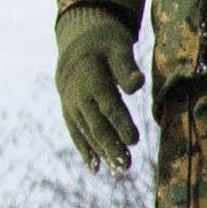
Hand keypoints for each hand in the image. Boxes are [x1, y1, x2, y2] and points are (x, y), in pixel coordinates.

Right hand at [55, 6, 144, 172]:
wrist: (75, 37)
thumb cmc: (104, 40)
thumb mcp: (118, 45)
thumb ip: (126, 66)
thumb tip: (138, 84)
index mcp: (90, 76)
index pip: (107, 104)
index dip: (120, 123)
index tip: (133, 141)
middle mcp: (77, 93)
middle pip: (94, 123)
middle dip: (110, 146)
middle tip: (126, 166)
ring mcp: (70, 102)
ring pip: (85, 131)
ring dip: (100, 151)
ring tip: (118, 170)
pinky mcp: (68, 108)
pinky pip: (75, 131)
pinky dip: (84, 149)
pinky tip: (96, 168)